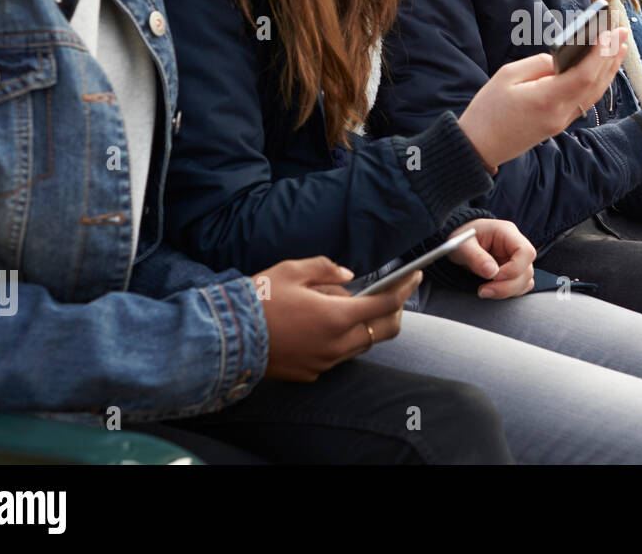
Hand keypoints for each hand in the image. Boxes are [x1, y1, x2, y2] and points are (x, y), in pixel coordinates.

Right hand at [254, 257, 419, 381]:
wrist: (226, 338)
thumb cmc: (260, 299)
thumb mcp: (293, 270)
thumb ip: (327, 269)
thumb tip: (348, 277)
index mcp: (336, 316)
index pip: (385, 305)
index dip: (404, 289)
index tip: (415, 275)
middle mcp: (336, 344)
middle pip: (383, 330)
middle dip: (394, 310)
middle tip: (391, 293)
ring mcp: (325, 362)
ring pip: (362, 344)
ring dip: (365, 325)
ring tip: (349, 304)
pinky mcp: (311, 373)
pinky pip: (339, 356)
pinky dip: (343, 339)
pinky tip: (326, 324)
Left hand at [449, 219, 536, 299]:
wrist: (458, 242)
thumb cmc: (461, 238)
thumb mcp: (462, 245)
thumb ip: (476, 257)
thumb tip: (491, 272)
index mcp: (507, 233)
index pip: (526, 252)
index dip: (514, 268)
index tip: (494, 277)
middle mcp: (515, 246)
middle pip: (527, 270)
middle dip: (507, 285)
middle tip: (484, 290)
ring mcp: (516, 259)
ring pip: (525, 281)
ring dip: (507, 291)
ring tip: (484, 291)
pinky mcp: (513, 271)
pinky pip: (520, 286)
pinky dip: (509, 292)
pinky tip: (492, 290)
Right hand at [459, 29, 629, 169]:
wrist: (479, 146)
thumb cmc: (488, 109)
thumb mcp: (508, 76)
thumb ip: (539, 64)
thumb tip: (561, 59)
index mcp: (547, 99)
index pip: (584, 75)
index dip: (599, 53)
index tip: (609, 33)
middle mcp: (560, 113)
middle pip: (596, 83)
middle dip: (611, 56)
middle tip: (623, 33)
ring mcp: (562, 121)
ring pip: (594, 94)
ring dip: (609, 70)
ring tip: (620, 47)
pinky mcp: (558, 124)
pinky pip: (585, 101)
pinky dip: (597, 82)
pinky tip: (602, 69)